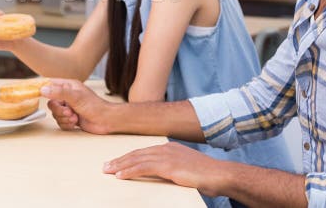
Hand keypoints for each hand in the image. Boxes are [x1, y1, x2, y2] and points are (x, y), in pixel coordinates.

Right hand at [40, 79, 112, 133]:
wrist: (106, 121)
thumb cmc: (95, 106)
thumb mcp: (76, 97)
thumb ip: (59, 92)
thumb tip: (43, 89)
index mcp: (68, 86)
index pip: (50, 84)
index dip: (43, 88)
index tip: (36, 93)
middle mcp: (67, 96)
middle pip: (51, 103)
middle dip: (59, 110)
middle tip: (68, 111)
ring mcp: (69, 107)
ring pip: (56, 114)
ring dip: (64, 118)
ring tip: (75, 117)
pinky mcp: (71, 118)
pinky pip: (60, 122)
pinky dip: (66, 124)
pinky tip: (75, 123)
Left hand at [103, 142, 223, 196]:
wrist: (220, 174)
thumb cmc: (206, 175)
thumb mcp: (185, 168)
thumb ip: (171, 168)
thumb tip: (162, 174)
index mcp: (169, 148)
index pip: (143, 152)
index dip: (128, 157)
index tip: (116, 162)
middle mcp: (165, 149)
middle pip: (136, 154)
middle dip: (120, 160)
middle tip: (106, 166)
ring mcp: (166, 156)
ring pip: (136, 160)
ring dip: (120, 166)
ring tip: (108, 171)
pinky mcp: (168, 166)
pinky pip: (143, 168)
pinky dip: (129, 171)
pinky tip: (120, 175)